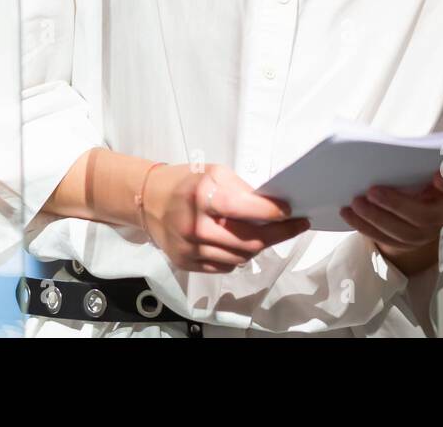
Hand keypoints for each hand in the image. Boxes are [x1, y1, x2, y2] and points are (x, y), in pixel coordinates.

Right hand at [140, 164, 310, 273]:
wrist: (147, 201)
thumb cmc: (185, 183)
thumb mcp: (213, 173)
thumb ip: (242, 189)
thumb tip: (271, 207)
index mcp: (203, 196)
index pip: (243, 208)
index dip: (271, 212)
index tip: (291, 212)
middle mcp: (196, 226)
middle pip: (249, 241)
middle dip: (277, 234)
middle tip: (295, 226)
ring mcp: (190, 249)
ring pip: (241, 258)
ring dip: (258, 246)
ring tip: (265, 232)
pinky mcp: (187, 263)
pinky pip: (226, 267)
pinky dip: (238, 256)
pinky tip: (238, 242)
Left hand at [340, 170, 442, 275]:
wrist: (407, 210)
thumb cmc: (410, 180)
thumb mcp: (414, 169)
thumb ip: (408, 161)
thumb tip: (380, 149)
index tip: (437, 175)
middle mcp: (440, 215)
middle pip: (423, 216)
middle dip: (396, 204)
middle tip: (372, 191)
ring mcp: (423, 234)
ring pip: (401, 232)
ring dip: (375, 217)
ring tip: (355, 203)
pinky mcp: (404, 245)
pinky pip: (384, 239)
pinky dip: (364, 226)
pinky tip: (348, 213)